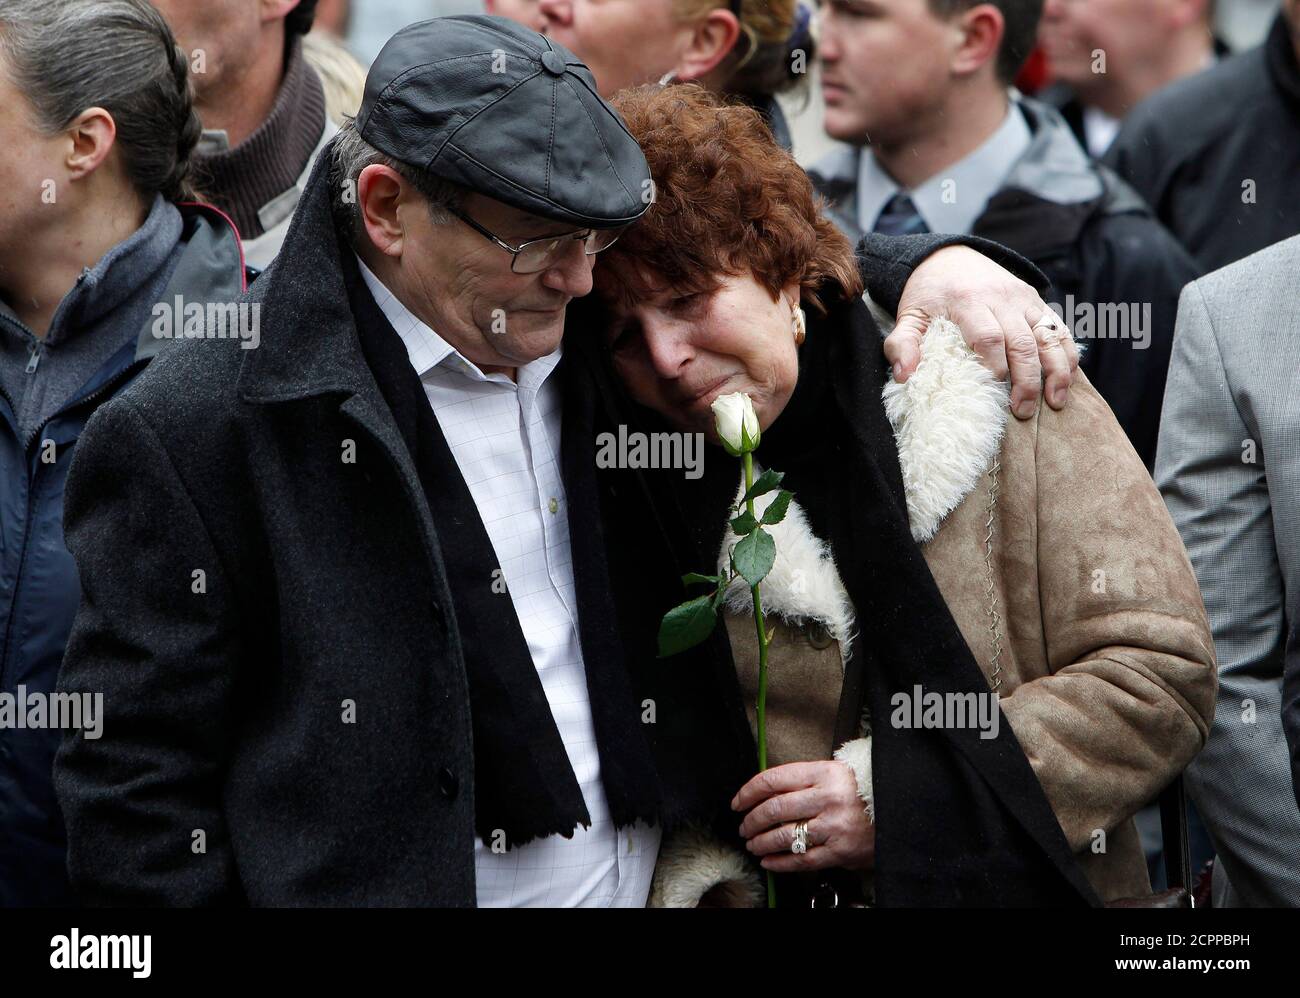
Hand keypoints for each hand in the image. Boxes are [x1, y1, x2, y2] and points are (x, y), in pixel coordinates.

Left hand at [731, 761, 874, 873]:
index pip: (773, 779)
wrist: (900, 807)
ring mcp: (834, 826)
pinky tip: (769, 861)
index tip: (738, 802)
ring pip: (784, 837)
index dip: (749, 792)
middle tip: (744, 827)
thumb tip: (765, 792)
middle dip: (751, 821)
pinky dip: (779, 863)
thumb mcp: (833, 773)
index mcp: (823, 773)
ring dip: (761, 842)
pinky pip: (802, 860)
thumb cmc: (864, 789)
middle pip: (774, 809)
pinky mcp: (841, 851)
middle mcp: (826, 798)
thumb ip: (802, 780)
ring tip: (753, 844)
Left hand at [885, 245, 1078, 419]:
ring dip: (1056, 369)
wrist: (949, 257)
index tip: (992, 392)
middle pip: (1022, 342)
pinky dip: (1068, 353)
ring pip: (1048, 335)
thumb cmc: (928, 293)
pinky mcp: (1036, 301)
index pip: (987, 337)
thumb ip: (902, 344)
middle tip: (1022, 411)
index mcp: (968, 301)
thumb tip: (905, 376)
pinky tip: (1067, 379)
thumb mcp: (909, 315)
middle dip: (1027, 379)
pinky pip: (1059, 327)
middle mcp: (1001, 298)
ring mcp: (1023, 299)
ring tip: (1055, 401)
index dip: (993, 367)